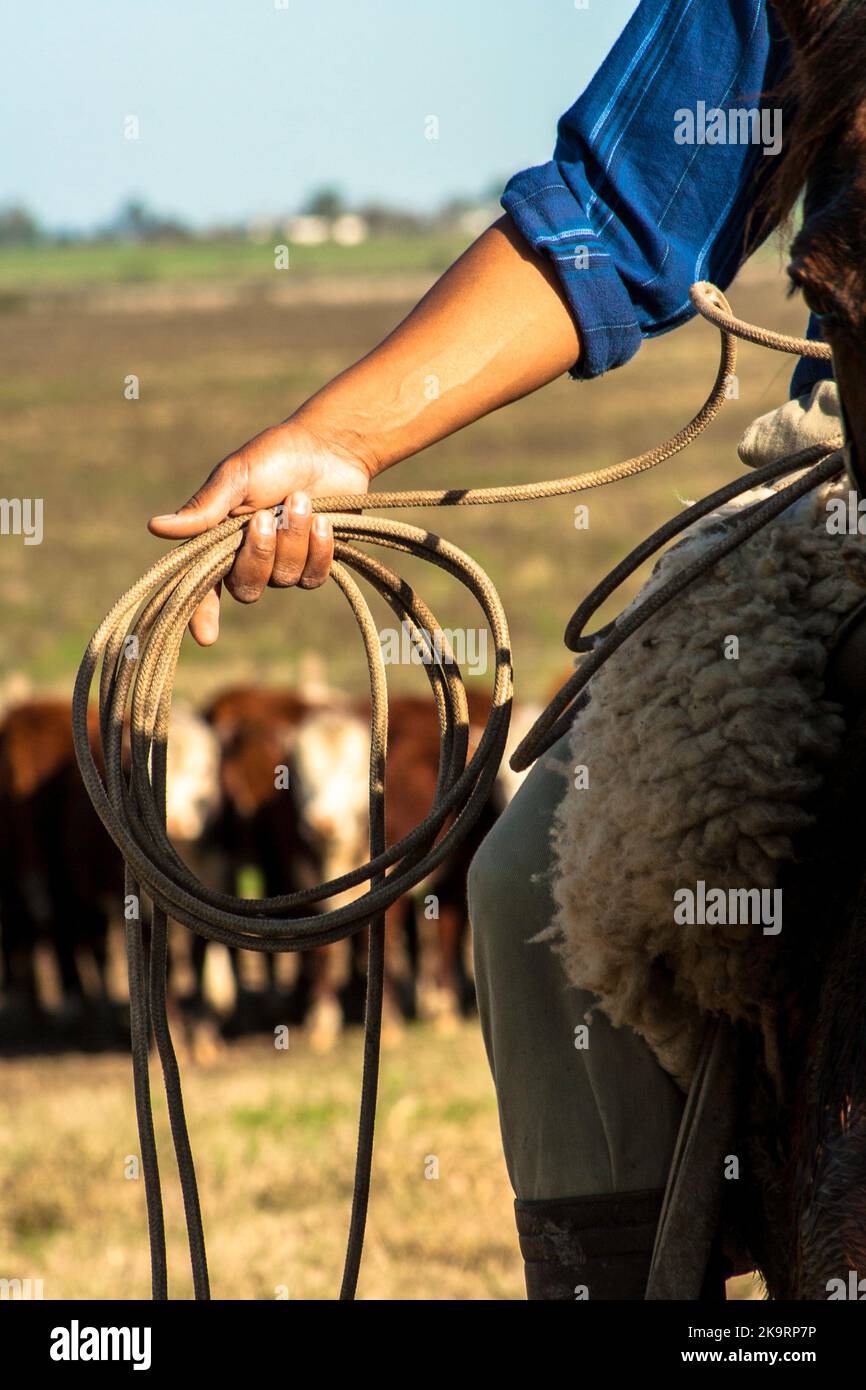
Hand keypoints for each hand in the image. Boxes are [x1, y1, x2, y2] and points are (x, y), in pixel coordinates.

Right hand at [148, 419, 372, 644]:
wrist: (328, 447)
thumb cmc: (275, 457)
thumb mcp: (236, 477)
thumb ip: (205, 509)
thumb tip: (155, 528)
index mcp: (218, 539)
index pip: (204, 586)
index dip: (202, 614)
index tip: (206, 636)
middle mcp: (246, 557)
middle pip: (246, 588)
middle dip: (259, 554)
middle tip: (268, 515)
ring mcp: (281, 564)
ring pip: (284, 579)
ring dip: (294, 539)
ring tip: (301, 499)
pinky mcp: (314, 563)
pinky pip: (314, 577)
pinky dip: (319, 548)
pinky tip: (324, 520)